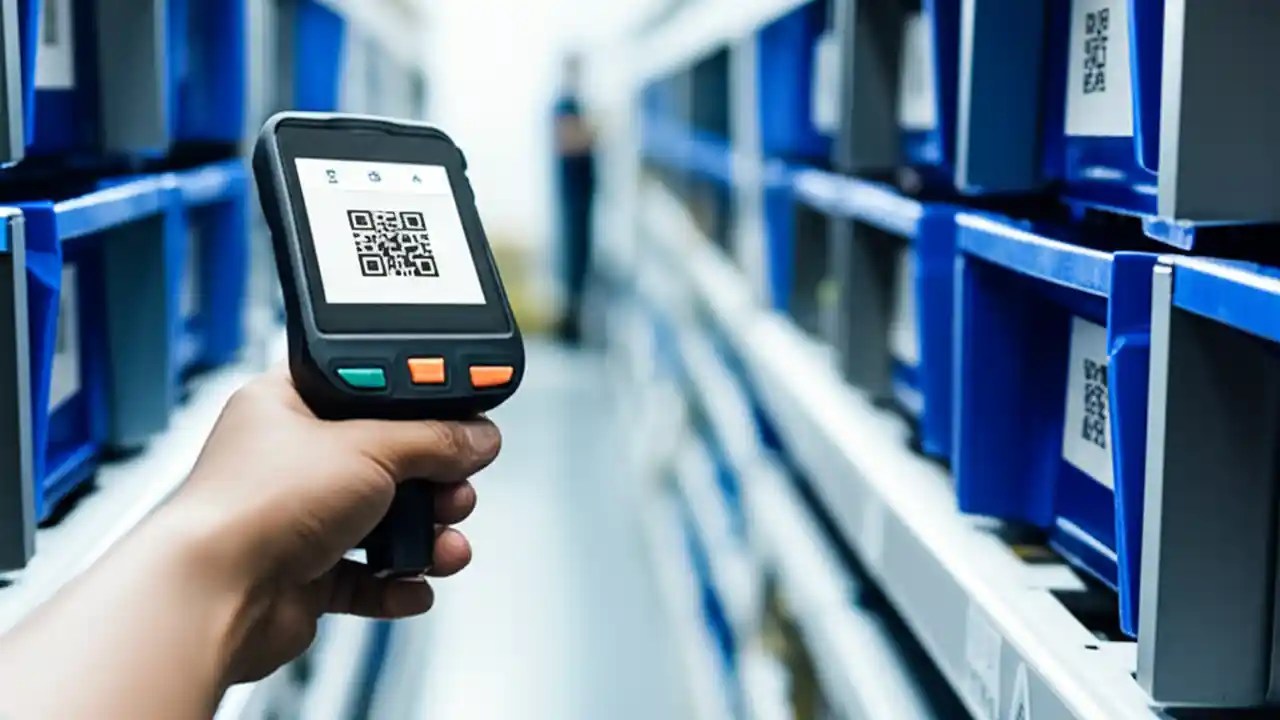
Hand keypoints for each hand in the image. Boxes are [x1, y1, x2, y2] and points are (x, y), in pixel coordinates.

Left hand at [157, 367, 501, 684]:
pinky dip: (397, 584)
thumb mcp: (369, 447)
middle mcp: (290, 460)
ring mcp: (296, 520)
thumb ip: (434, 438)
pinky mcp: (303, 575)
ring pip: (383, 522)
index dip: (416, 405)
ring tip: (445, 547)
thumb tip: (475, 436)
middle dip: (433, 483)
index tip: (457, 421)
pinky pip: (366, 577)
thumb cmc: (255, 504)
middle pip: (386, 462)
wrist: (213, 596)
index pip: (367, 390)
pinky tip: (415, 584)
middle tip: (455, 490)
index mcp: (287, 405)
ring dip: (425, 538)